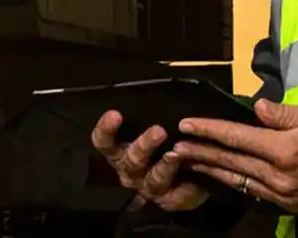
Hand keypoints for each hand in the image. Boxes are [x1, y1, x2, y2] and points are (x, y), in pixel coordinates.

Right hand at [91, 110, 208, 211]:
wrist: (192, 177)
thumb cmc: (168, 143)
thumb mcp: (159, 126)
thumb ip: (154, 116)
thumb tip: (161, 96)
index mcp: (120, 151)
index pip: (104, 141)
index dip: (106, 130)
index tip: (115, 114)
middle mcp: (130, 170)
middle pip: (130, 159)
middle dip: (144, 145)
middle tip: (159, 131)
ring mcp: (147, 187)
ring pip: (151, 177)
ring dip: (164, 165)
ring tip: (176, 153)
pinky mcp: (166, 201)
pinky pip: (171, 195)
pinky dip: (183, 185)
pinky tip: (187, 171)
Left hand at [172, 98, 297, 215]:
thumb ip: (282, 113)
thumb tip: (256, 108)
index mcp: (283, 150)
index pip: (236, 138)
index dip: (208, 130)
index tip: (186, 125)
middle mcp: (278, 176)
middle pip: (229, 162)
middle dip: (199, 153)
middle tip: (174, 147)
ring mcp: (282, 194)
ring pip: (237, 181)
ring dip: (210, 171)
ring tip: (188, 163)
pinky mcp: (288, 205)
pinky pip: (253, 193)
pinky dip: (234, 183)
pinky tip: (221, 177)